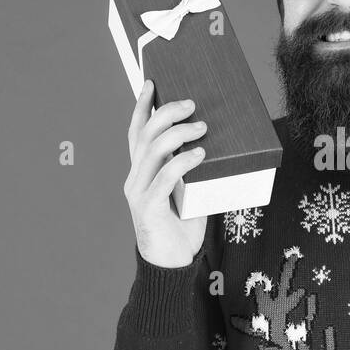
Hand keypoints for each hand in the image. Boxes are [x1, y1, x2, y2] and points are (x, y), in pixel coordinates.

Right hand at [125, 79, 208, 267]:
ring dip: (179, 134)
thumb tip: (215, 146)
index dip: (141, 107)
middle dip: (167, 113)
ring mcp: (138, 193)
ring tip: (202, 127)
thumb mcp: (189, 192)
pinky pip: (164, 179)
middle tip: (192, 104)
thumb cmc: (181, 228)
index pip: (136, 133)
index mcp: (141, 172)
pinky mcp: (148, 209)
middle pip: (145, 135)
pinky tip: (200, 155)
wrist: (171, 266)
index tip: (151, 83)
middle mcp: (134, 178)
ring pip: (152, 151)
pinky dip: (182, 163)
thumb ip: (193, 171)